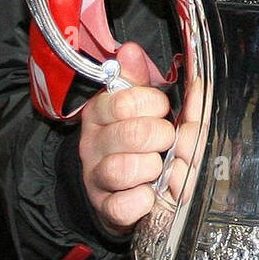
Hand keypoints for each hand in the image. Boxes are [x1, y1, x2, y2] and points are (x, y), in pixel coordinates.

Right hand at [78, 43, 174, 235]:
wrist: (120, 190)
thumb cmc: (138, 141)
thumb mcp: (140, 106)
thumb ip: (140, 79)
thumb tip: (131, 50)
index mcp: (101, 113)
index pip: (125, 101)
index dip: (153, 104)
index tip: (162, 110)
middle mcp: (93, 144)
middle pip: (133, 133)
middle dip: (161, 136)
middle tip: (165, 140)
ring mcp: (96, 178)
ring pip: (125, 168)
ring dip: (153, 167)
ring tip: (158, 167)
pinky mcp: (105, 208)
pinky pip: (124, 205)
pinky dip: (144, 199)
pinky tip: (149, 192)